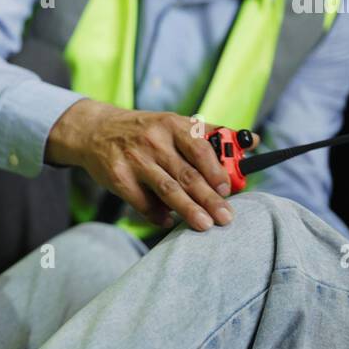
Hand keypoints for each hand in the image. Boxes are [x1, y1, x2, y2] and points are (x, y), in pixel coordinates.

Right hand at [46, 99, 260, 231]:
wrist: (96, 131)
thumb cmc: (144, 130)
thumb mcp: (173, 123)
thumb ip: (211, 134)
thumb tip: (253, 141)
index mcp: (172, 125)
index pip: (199, 148)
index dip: (216, 170)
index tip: (229, 189)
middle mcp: (153, 140)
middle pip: (187, 174)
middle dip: (209, 199)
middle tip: (225, 217)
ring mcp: (134, 159)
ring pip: (167, 190)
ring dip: (188, 210)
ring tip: (204, 225)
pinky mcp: (117, 177)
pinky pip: (141, 201)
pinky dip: (157, 215)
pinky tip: (169, 221)